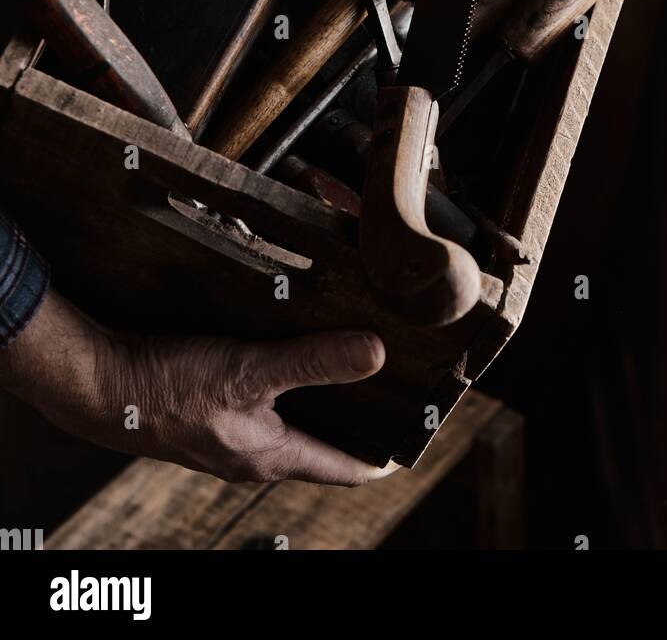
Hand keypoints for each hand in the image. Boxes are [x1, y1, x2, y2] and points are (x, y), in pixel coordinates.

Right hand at [0, 289, 393, 485]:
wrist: (102, 387)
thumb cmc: (171, 387)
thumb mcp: (251, 369)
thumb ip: (314, 361)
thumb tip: (377, 356)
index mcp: (271, 456)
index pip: (340, 468)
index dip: (376, 459)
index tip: (406, 450)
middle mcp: (252, 456)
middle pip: (317, 450)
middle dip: (351, 429)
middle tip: (387, 401)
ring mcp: (227, 440)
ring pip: (287, 429)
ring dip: (316, 408)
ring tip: (344, 376)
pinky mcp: (207, 417)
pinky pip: (258, 410)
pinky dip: (281, 391)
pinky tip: (281, 361)